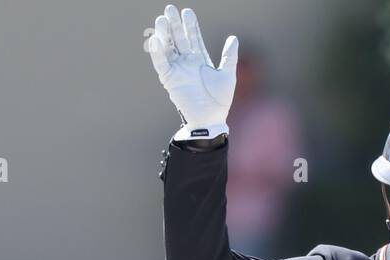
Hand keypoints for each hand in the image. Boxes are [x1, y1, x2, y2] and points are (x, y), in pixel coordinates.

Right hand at [145, 5, 237, 140]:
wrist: (210, 119)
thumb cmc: (220, 101)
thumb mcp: (227, 75)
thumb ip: (229, 57)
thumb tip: (234, 38)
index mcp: (200, 60)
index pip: (193, 38)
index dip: (190, 25)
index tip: (187, 12)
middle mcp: (187, 63)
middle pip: (178, 39)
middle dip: (175, 24)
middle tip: (169, 8)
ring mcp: (177, 70)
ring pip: (168, 48)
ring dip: (164, 34)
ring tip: (161, 20)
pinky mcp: (170, 80)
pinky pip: (161, 64)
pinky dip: (157, 53)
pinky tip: (155, 40)